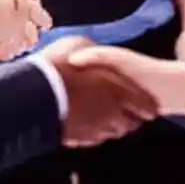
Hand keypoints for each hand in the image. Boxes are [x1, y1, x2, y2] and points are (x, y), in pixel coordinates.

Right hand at [40, 37, 158, 147]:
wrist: (33, 93)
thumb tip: (97, 50)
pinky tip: (88, 122)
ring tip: (106, 116)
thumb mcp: (79, 44)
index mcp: (117, 90)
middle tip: (129, 112)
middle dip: (131, 117)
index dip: (148, 106)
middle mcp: (111, 113)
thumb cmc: (57, 67)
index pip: (145, 105)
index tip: (151, 107)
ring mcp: (96, 128)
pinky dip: (95, 131)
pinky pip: (95, 138)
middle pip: (131, 123)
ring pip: (113, 133)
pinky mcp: (80, 139)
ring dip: (113, 125)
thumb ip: (96, 51)